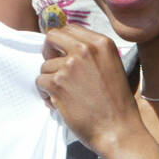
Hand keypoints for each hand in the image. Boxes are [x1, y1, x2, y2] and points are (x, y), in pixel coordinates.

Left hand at [35, 25, 144, 154]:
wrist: (118, 130)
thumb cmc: (116, 104)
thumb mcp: (111, 67)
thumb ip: (91, 54)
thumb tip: (63, 48)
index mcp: (101, 43)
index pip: (69, 29)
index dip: (61, 43)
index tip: (62, 56)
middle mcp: (85, 49)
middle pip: (51, 37)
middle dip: (48, 52)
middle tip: (55, 70)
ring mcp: (70, 65)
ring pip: (44, 66)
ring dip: (49, 81)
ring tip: (65, 96)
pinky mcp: (57, 83)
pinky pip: (40, 82)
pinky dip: (46, 94)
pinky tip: (59, 103)